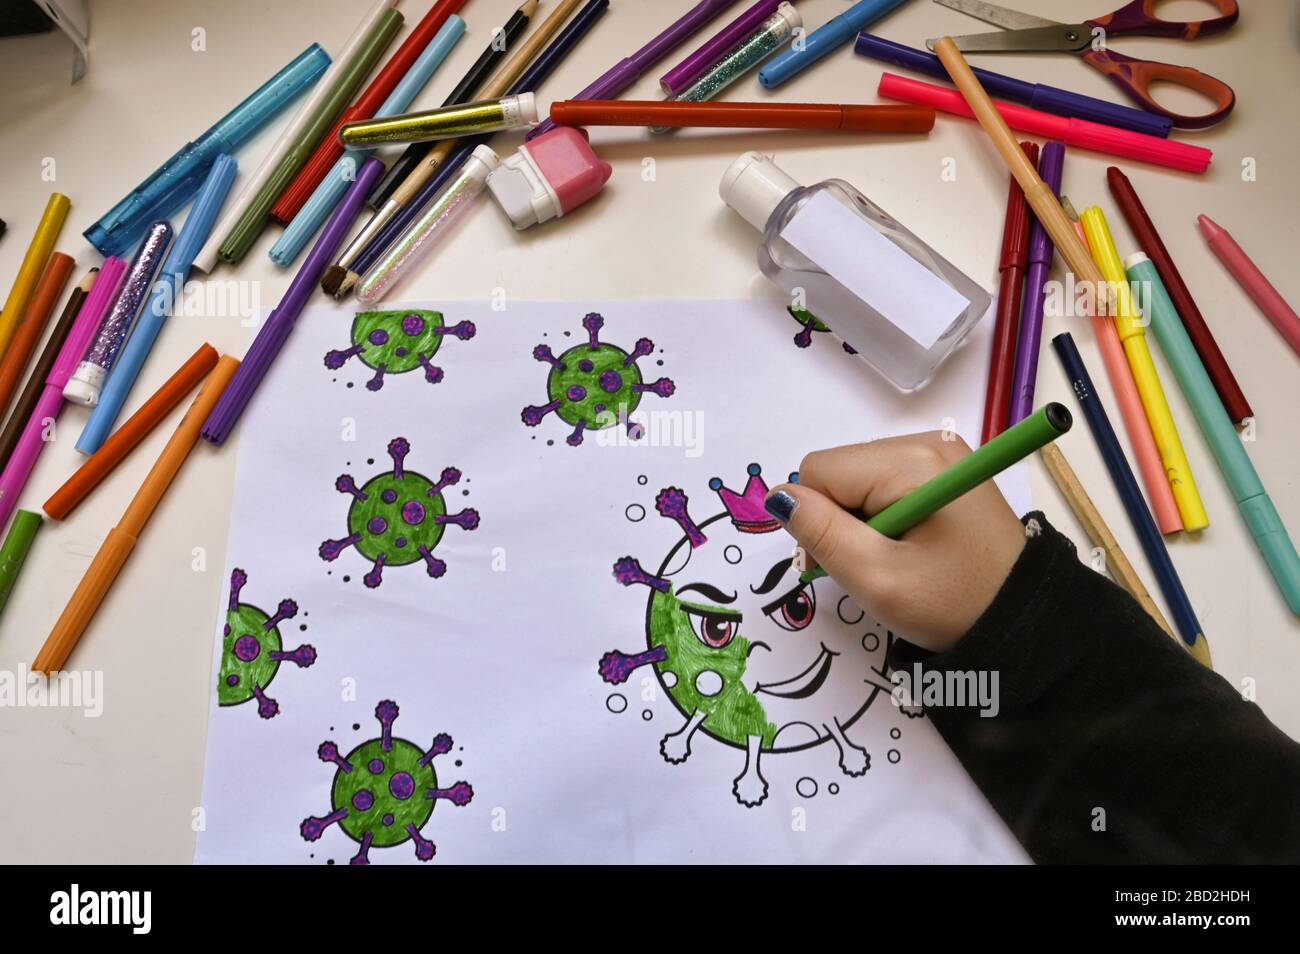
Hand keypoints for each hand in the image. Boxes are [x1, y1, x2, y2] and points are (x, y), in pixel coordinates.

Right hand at [764, 432, 1025, 653]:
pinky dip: (881, 514)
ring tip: (897, 557)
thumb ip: (822, 534)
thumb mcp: (879, 579)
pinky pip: (883, 481)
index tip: (847, 561)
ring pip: (856, 477)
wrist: (1025, 620)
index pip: (820, 471)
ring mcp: (939, 451)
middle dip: (840, 518)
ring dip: (860, 519)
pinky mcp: (944, 467)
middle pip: (839, 470)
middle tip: (875, 565)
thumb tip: (777, 496)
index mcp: (912, 461)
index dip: (818, 519)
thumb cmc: (953, 604)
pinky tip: (909, 544)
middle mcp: (926, 441)